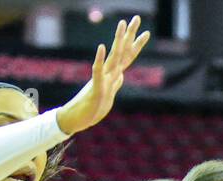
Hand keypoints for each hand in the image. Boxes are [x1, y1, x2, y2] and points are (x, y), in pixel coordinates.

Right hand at [55, 17, 150, 135]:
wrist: (76, 119)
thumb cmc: (92, 108)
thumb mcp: (108, 96)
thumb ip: (115, 84)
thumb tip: (121, 75)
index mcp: (113, 76)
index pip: (127, 57)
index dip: (136, 45)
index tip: (146, 33)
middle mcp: (108, 74)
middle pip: (122, 52)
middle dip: (130, 35)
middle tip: (137, 18)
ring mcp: (102, 80)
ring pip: (113, 58)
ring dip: (118, 41)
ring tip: (121, 24)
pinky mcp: (95, 89)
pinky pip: (97, 72)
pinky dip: (100, 60)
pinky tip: (101, 47)